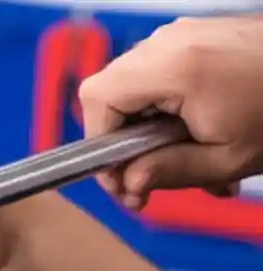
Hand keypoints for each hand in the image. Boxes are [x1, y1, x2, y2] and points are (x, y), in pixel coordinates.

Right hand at [78, 15, 262, 208]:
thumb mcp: (227, 158)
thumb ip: (166, 171)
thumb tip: (126, 183)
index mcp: (174, 67)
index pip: (97, 99)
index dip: (97, 141)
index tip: (118, 174)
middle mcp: (173, 40)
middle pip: (112, 91)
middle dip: (124, 139)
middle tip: (149, 177)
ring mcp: (188, 32)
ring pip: (138, 84)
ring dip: (151, 127)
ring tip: (188, 159)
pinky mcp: (202, 34)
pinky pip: (165, 72)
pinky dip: (172, 106)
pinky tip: (202, 133)